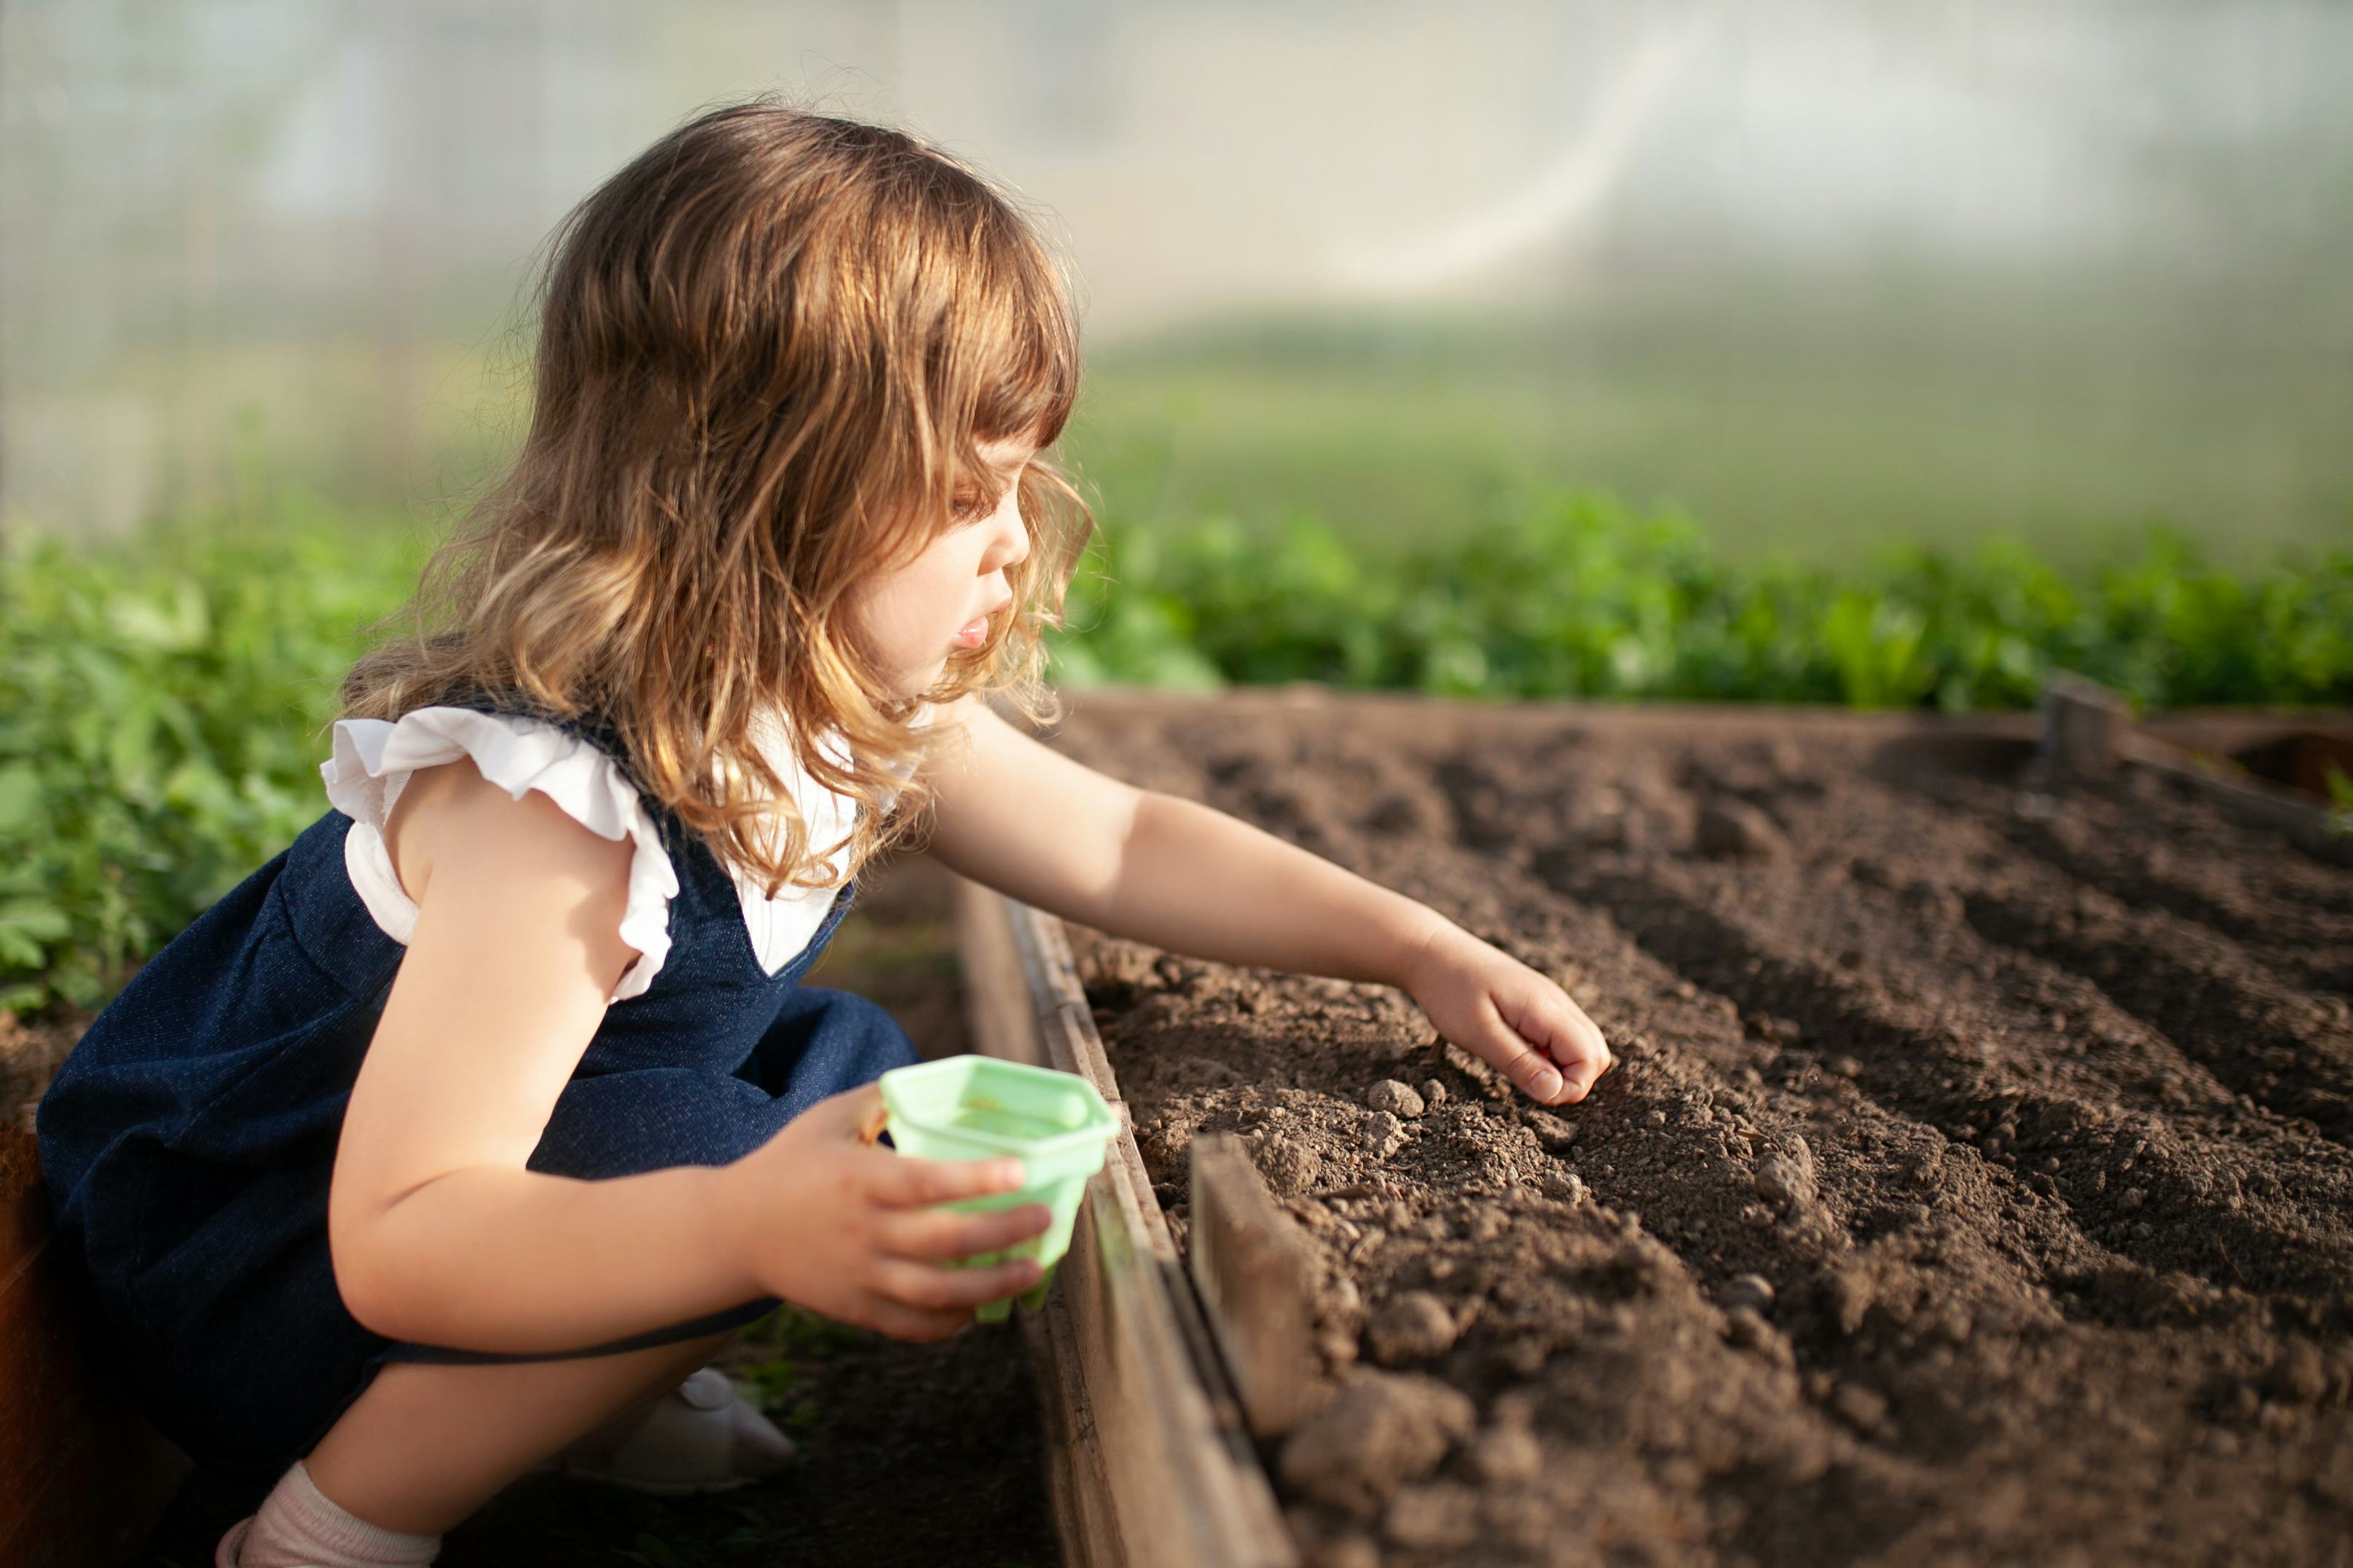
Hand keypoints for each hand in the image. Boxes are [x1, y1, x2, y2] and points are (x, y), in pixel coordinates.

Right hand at [722, 1083, 1051, 1340]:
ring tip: (1030, 1271)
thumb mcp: (827, 1119)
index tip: (1020, 1172)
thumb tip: (930, 1079)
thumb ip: (879, 1099)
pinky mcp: (855, 1310)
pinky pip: (911, 1326)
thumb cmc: (788, 1164)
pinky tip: (979, 1306)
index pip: (926, 1183)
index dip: (977, 1180)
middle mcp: (863, 1232)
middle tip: (1043, 1219)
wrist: (733, 1231)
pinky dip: (950, 1322)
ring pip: (937, 1292)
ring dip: (992, 1285)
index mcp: (859, 1180)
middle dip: (1004, 1233)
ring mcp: (860, 1277)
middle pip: (946, 1240)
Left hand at [1399, 919, 1613, 1105]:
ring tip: (1522, 1067)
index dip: (1572, 1087)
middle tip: (1530, 1084)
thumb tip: (1555, 1093)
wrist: (1432, 952)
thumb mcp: (1478, 1034)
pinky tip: (1518, 1051)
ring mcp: (1550, 999)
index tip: (1535, 1092)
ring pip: (1582, 1043)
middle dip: (1573, 1080)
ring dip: (1562, 1067)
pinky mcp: (1539, 1002)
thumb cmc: (1449, 992)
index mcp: (1545, 1007)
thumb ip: (1518, 1063)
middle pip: (1596, 1052)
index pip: (1589, 1057)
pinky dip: (1551, 1053)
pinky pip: (1563, 1034)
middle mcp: (1557, 1001)